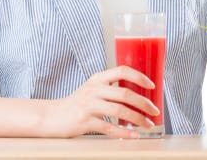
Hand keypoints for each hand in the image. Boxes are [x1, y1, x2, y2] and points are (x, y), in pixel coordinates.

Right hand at [39, 66, 160, 138]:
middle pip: (125, 94)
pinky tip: (133, 135)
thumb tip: (137, 95)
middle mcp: (94, 89)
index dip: (139, 77)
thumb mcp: (92, 89)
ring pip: (120, 111)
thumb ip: (110, 88)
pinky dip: (124, 132)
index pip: (122, 71)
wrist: (52, 116)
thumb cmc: (76, 104)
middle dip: (144, 103)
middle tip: (155, 111)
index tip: (152, 86)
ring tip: (148, 125)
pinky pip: (109, 127)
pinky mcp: (85, 121)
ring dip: (138, 119)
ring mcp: (89, 105)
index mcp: (98, 79)